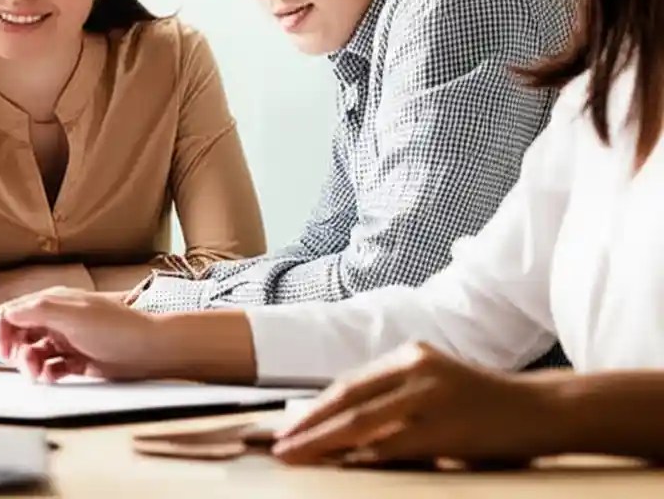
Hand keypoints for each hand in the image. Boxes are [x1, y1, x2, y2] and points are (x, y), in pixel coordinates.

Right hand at [0, 287, 161, 381]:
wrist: (151, 349)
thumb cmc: (116, 327)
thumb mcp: (71, 314)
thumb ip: (36, 311)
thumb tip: (6, 313)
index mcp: (51, 302)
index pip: (11, 311)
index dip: (1, 331)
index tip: (4, 351)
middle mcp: (56, 319)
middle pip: (19, 334)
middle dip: (16, 351)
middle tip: (27, 365)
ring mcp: (66, 339)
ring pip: (33, 353)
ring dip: (31, 365)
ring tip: (42, 374)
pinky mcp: (77, 360)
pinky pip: (51, 368)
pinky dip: (47, 374)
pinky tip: (53, 377)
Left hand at [272, 342, 556, 466]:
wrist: (542, 409)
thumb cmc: (480, 403)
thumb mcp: (432, 385)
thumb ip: (391, 397)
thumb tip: (337, 424)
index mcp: (408, 355)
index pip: (348, 384)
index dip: (314, 408)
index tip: (287, 427)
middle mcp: (415, 368)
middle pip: (346, 400)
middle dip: (309, 426)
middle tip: (279, 447)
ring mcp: (430, 396)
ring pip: (361, 422)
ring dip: (323, 443)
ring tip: (297, 458)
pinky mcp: (446, 427)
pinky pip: (394, 445)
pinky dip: (365, 457)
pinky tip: (343, 466)